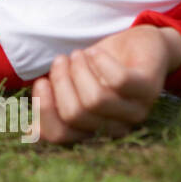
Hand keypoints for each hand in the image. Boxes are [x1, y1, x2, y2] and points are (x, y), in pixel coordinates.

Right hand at [32, 25, 180, 144]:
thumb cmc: (101, 68)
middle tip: (60, 60)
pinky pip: (119, 80)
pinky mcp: (150, 89)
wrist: (141, 46)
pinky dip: (100, 62)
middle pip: (76, 114)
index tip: (41, 82)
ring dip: (79, 70)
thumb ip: (55, 105)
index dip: (45, 109)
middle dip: (61, 81)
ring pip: (95, 99)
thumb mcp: (74, 84)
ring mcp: (137, 110)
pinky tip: (95, 53)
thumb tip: (30, 132)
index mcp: (94, 132)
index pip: (61, 135)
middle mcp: (116, 128)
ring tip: (77, 54)